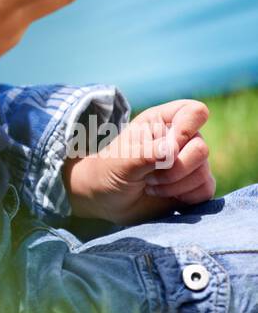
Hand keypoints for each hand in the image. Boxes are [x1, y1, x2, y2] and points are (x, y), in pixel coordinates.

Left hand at [63, 99, 212, 223]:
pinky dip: (185, 197)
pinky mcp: (195, 185)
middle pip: (201, 148)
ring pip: (204, 172)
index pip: (194, 112)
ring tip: (151, 186)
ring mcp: (190, 161)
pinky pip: (206, 190)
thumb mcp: (121, 161)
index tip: (164, 150)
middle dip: (174, 169)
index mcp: (162, 121)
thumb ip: (146, 154)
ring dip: (175, 186)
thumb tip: (172, 151)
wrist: (106, 200)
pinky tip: (165, 195)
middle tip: (148, 176)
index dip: (184, 132)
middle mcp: (181, 138)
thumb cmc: (110, 172)